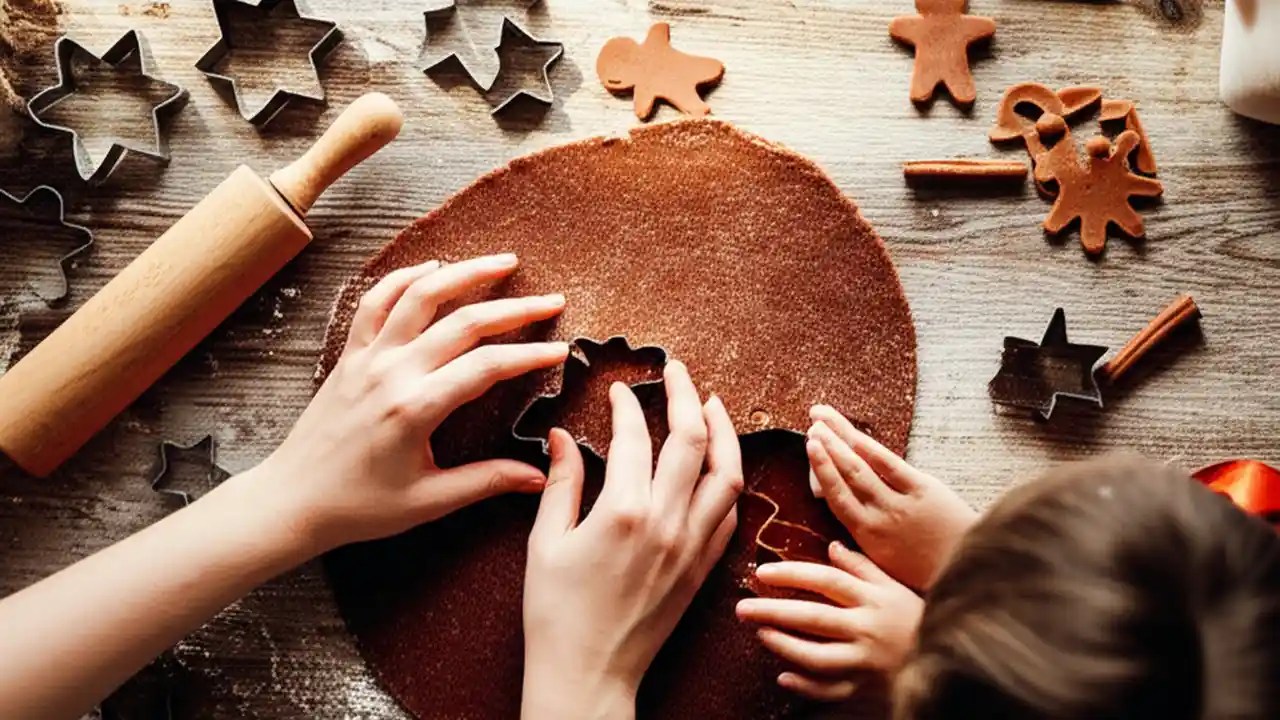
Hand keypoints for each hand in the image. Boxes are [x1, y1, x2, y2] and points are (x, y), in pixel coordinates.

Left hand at [258, 253, 568, 551]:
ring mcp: (367, 358)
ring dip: (464, 273)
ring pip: (420, 296)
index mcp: (416, 409)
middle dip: (514, 308)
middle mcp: (392, 373)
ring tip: (503, 262)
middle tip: (550, 300)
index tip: (561, 350)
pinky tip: (433, 269)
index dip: (529, 355)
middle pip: (463, 322)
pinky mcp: (349, 356)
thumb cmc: (359, 506)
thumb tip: (539, 476)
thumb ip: (486, 481)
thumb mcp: (429, 501)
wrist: (292, 500)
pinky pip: (375, 302)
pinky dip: (404, 278)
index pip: (487, 367)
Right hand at [521, 361, 743, 719]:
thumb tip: (563, 437)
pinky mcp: (704, 568)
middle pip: (693, 439)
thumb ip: (560, 483)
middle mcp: (667, 522)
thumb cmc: (556, 614)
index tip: (619, 388)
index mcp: (623, 512)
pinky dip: (729, 480)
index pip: (636, 436)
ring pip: (728, 473)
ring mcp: (693, 546)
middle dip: (686, 394)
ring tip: (712, 405)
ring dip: (724, 432)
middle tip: (677, 370)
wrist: (588, 674)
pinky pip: (730, 514)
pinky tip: (719, 464)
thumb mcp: (546, 542)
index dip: (628, 404)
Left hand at [736, 542, 922, 701]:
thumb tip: (832, 546)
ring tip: (762, 635)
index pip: (827, 580)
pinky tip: (783, 676)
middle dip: (774, 612)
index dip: (793, 574)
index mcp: (873, 598)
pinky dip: (806, 685)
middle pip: (814, 617)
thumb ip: (863, 567)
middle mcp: (867, 629)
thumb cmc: (915, 617)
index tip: (762, 574)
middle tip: (743, 608)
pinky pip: (831, 690)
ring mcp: (866, 661)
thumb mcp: (894, 586)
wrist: (949, 656)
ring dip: (785, 646)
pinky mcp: (866, 688)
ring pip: (818, 657)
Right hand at [807, 405, 977, 589]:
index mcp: (867, 536)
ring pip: (860, 468)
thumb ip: (860, 554)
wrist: (968, 574)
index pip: (836, 497)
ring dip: (840, 442)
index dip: (820, 471)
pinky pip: (890, 466)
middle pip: (844, 476)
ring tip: (822, 421)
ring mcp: (899, 502)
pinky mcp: (924, 491)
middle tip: (811, 427)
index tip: (810, 449)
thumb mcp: (886, 570)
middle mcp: (878, 517)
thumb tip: (833, 545)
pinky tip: (855, 435)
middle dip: (825, 449)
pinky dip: (870, 449)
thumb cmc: (930, 575)